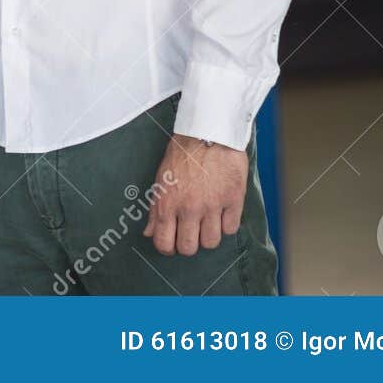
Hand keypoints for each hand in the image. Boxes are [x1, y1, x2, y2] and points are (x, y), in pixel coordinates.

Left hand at [142, 133, 248, 255]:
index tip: (172, 244)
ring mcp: (212, 206)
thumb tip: (149, 233)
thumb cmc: (182, 154)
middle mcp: (189, 208)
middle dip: (189, 244)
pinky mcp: (233, 201)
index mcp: (167, 203)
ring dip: (208, 235)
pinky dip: (226, 224)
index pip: (164, 243)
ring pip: (211, 242)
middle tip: (191, 234)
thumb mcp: (161, 179)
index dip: (168, 248)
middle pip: (189, 248)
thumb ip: (155, 209)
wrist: (207, 133)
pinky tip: (222, 213)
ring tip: (207, 222)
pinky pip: (230, 229)